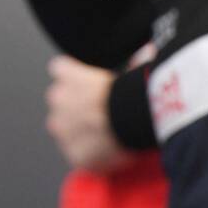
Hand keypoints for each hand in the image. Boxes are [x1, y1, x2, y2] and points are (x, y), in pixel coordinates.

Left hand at [45, 55, 127, 172]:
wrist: (132, 118)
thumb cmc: (135, 90)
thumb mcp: (135, 69)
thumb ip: (136, 62)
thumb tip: (150, 50)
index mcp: (67, 73)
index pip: (61, 70)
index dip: (79, 80)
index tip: (95, 87)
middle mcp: (57, 98)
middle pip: (61, 102)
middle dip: (77, 109)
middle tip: (103, 116)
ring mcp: (63, 129)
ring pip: (66, 130)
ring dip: (81, 134)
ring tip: (107, 138)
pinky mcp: (75, 154)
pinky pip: (80, 156)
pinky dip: (92, 157)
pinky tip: (110, 154)